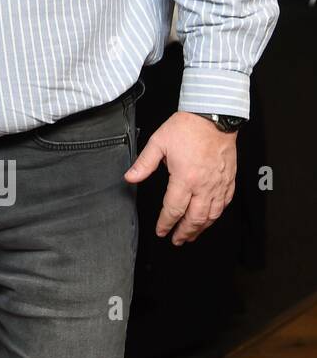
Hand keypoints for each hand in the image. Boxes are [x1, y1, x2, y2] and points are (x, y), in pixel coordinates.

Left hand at [124, 111, 236, 245]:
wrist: (214, 116)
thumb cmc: (186, 128)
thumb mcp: (158, 143)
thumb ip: (144, 164)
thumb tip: (129, 178)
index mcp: (185, 178)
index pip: (173, 209)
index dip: (166, 223)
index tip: (161, 231)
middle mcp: (204, 185)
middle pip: (195, 218)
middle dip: (184, 232)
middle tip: (177, 241)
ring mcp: (219, 184)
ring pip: (212, 214)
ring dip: (201, 228)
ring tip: (192, 235)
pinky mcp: (230, 180)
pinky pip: (224, 203)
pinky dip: (216, 215)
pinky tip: (210, 218)